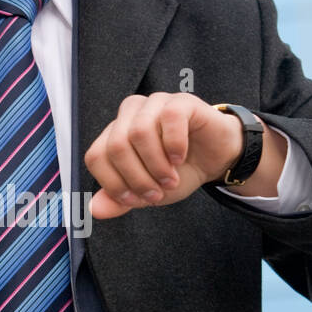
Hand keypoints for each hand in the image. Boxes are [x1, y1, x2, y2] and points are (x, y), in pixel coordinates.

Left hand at [84, 92, 249, 219]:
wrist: (216, 160)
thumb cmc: (180, 171)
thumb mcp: (147, 193)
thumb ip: (120, 200)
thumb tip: (95, 210)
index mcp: (116, 133)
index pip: (96, 156)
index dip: (113, 184)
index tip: (136, 199)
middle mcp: (131, 114)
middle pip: (116, 146)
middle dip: (137, 178)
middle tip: (158, 193)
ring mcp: (155, 103)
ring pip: (139, 131)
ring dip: (156, 164)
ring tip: (171, 179)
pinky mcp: (181, 102)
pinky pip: (169, 118)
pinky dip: (174, 144)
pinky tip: (180, 158)